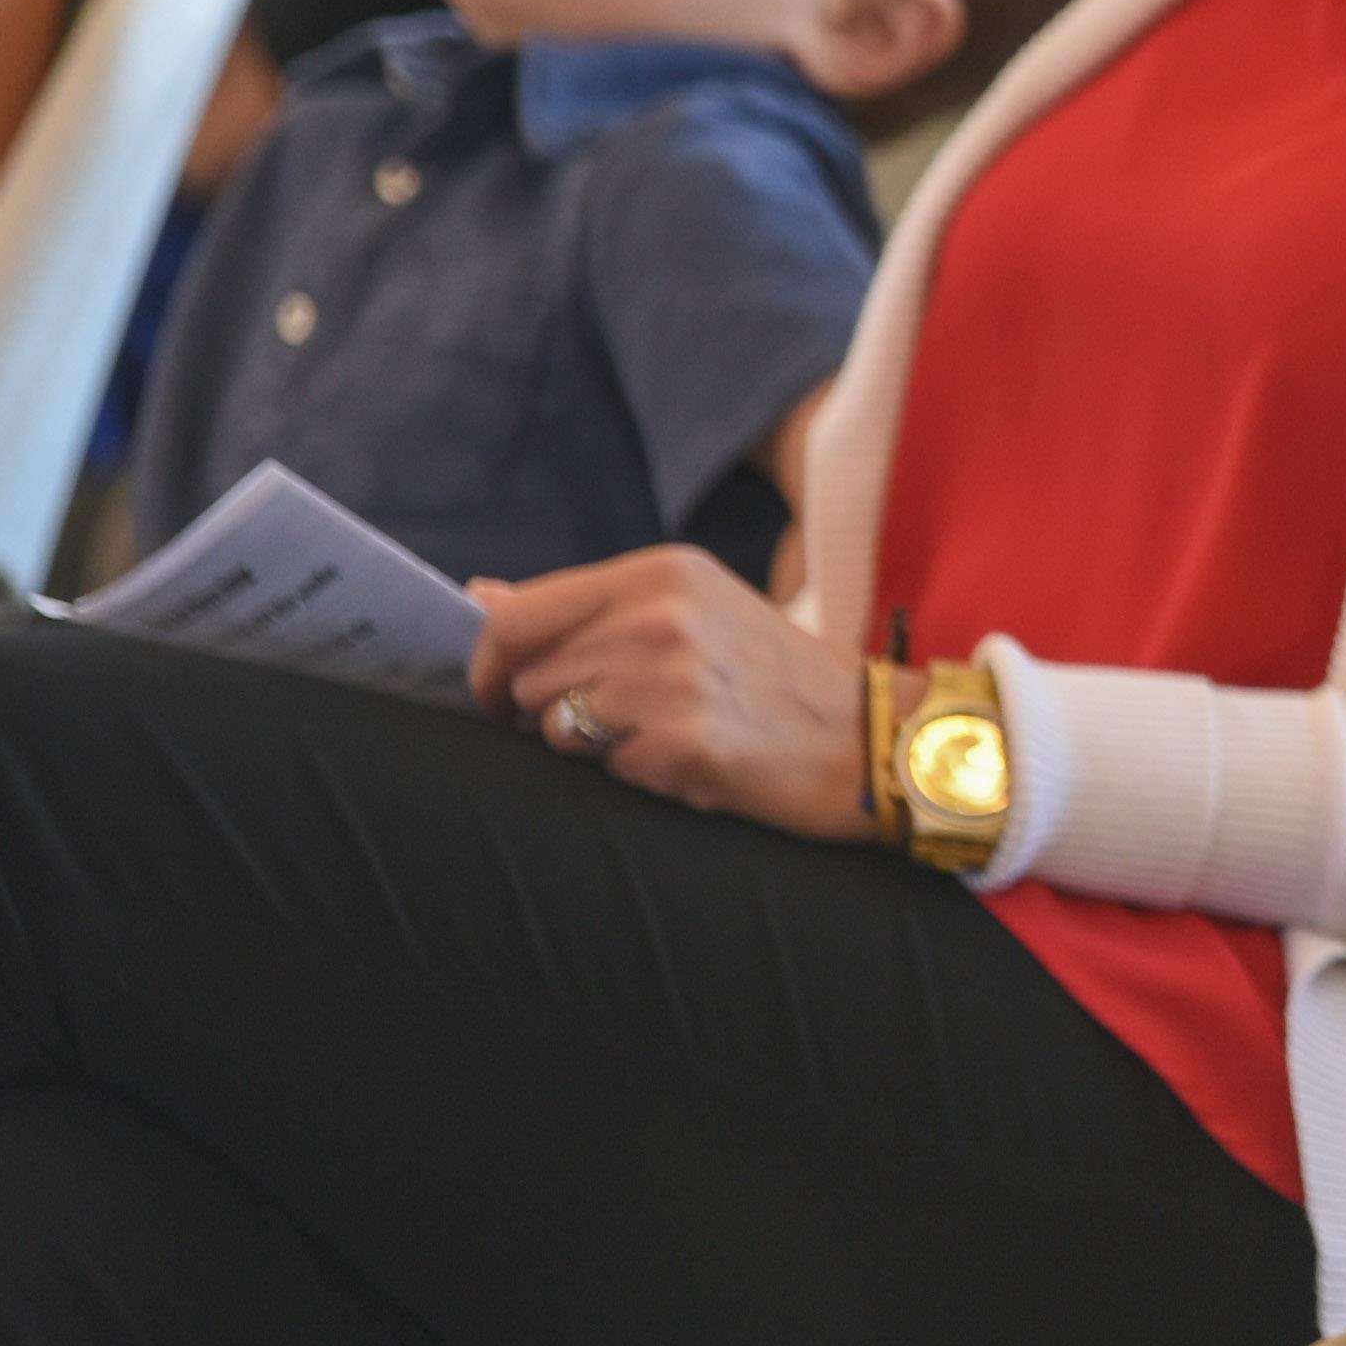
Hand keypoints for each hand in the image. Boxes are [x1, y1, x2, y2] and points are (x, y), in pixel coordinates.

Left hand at [466, 551, 875, 838]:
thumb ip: (584, 605)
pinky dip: (633, 773)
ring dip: (591, 744)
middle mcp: (661, 616)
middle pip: (528, 679)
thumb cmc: (771, 675)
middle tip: (622, 718)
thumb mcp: (689, 609)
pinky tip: (686, 758)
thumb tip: (477, 594)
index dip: (488, 667)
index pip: (517, 618)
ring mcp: (671, 679)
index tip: (498, 696)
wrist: (868, 736)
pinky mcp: (682, 742)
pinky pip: (602, 768)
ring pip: (554, 727)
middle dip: (553, 709)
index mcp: (662, 572)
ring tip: (660, 733)